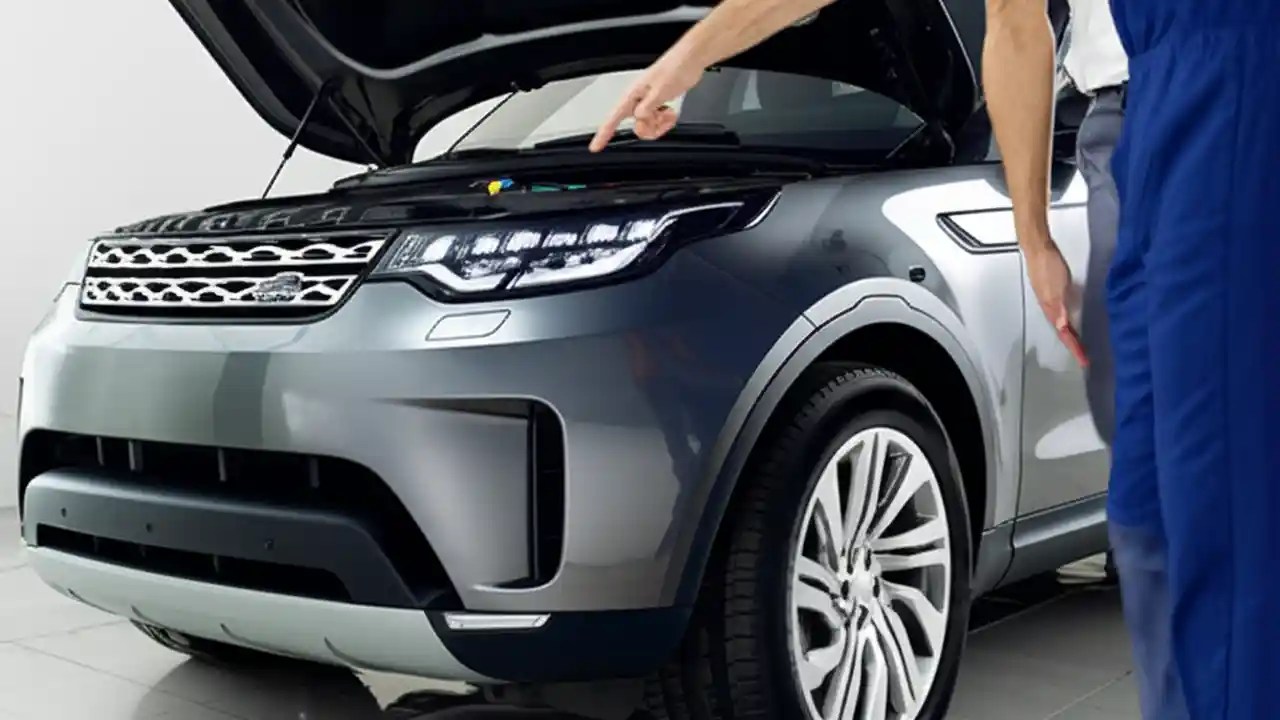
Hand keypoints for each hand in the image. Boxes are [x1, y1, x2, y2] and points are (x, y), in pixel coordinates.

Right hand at [590, 50, 703, 151]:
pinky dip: (665, 121)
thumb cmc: (675, 69)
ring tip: (668, 112)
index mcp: (633, 95)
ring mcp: (648, 102)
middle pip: (636, 127)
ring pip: (648, 126)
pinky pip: (657, 121)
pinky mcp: (658, 103)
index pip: (613, 118)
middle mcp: (638, 100)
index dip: (603, 134)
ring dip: (660, 124)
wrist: (690, 61)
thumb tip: (638, 119)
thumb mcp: (660, 92)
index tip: (595, 147)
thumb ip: (647, 108)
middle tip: (660, 118)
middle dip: (650, 128)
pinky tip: (670, 111)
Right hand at [1025, 241, 1088, 366]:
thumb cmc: (1047, 265)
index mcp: (1052, 309)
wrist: (1037, 249)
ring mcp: (1050, 301)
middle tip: (1082, 357)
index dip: (1074, 348)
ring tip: (1078, 344)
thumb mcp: (1058, 286)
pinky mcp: (1052, 293)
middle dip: (1072, 346)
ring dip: (1070, 336)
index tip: (1083, 360)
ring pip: (1061, 324)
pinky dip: (1067, 323)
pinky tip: (1070, 320)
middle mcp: (1050, 307)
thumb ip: (1060, 306)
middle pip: (1062, 332)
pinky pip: (1060, 314)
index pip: (1065, 334)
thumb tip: (1062, 325)